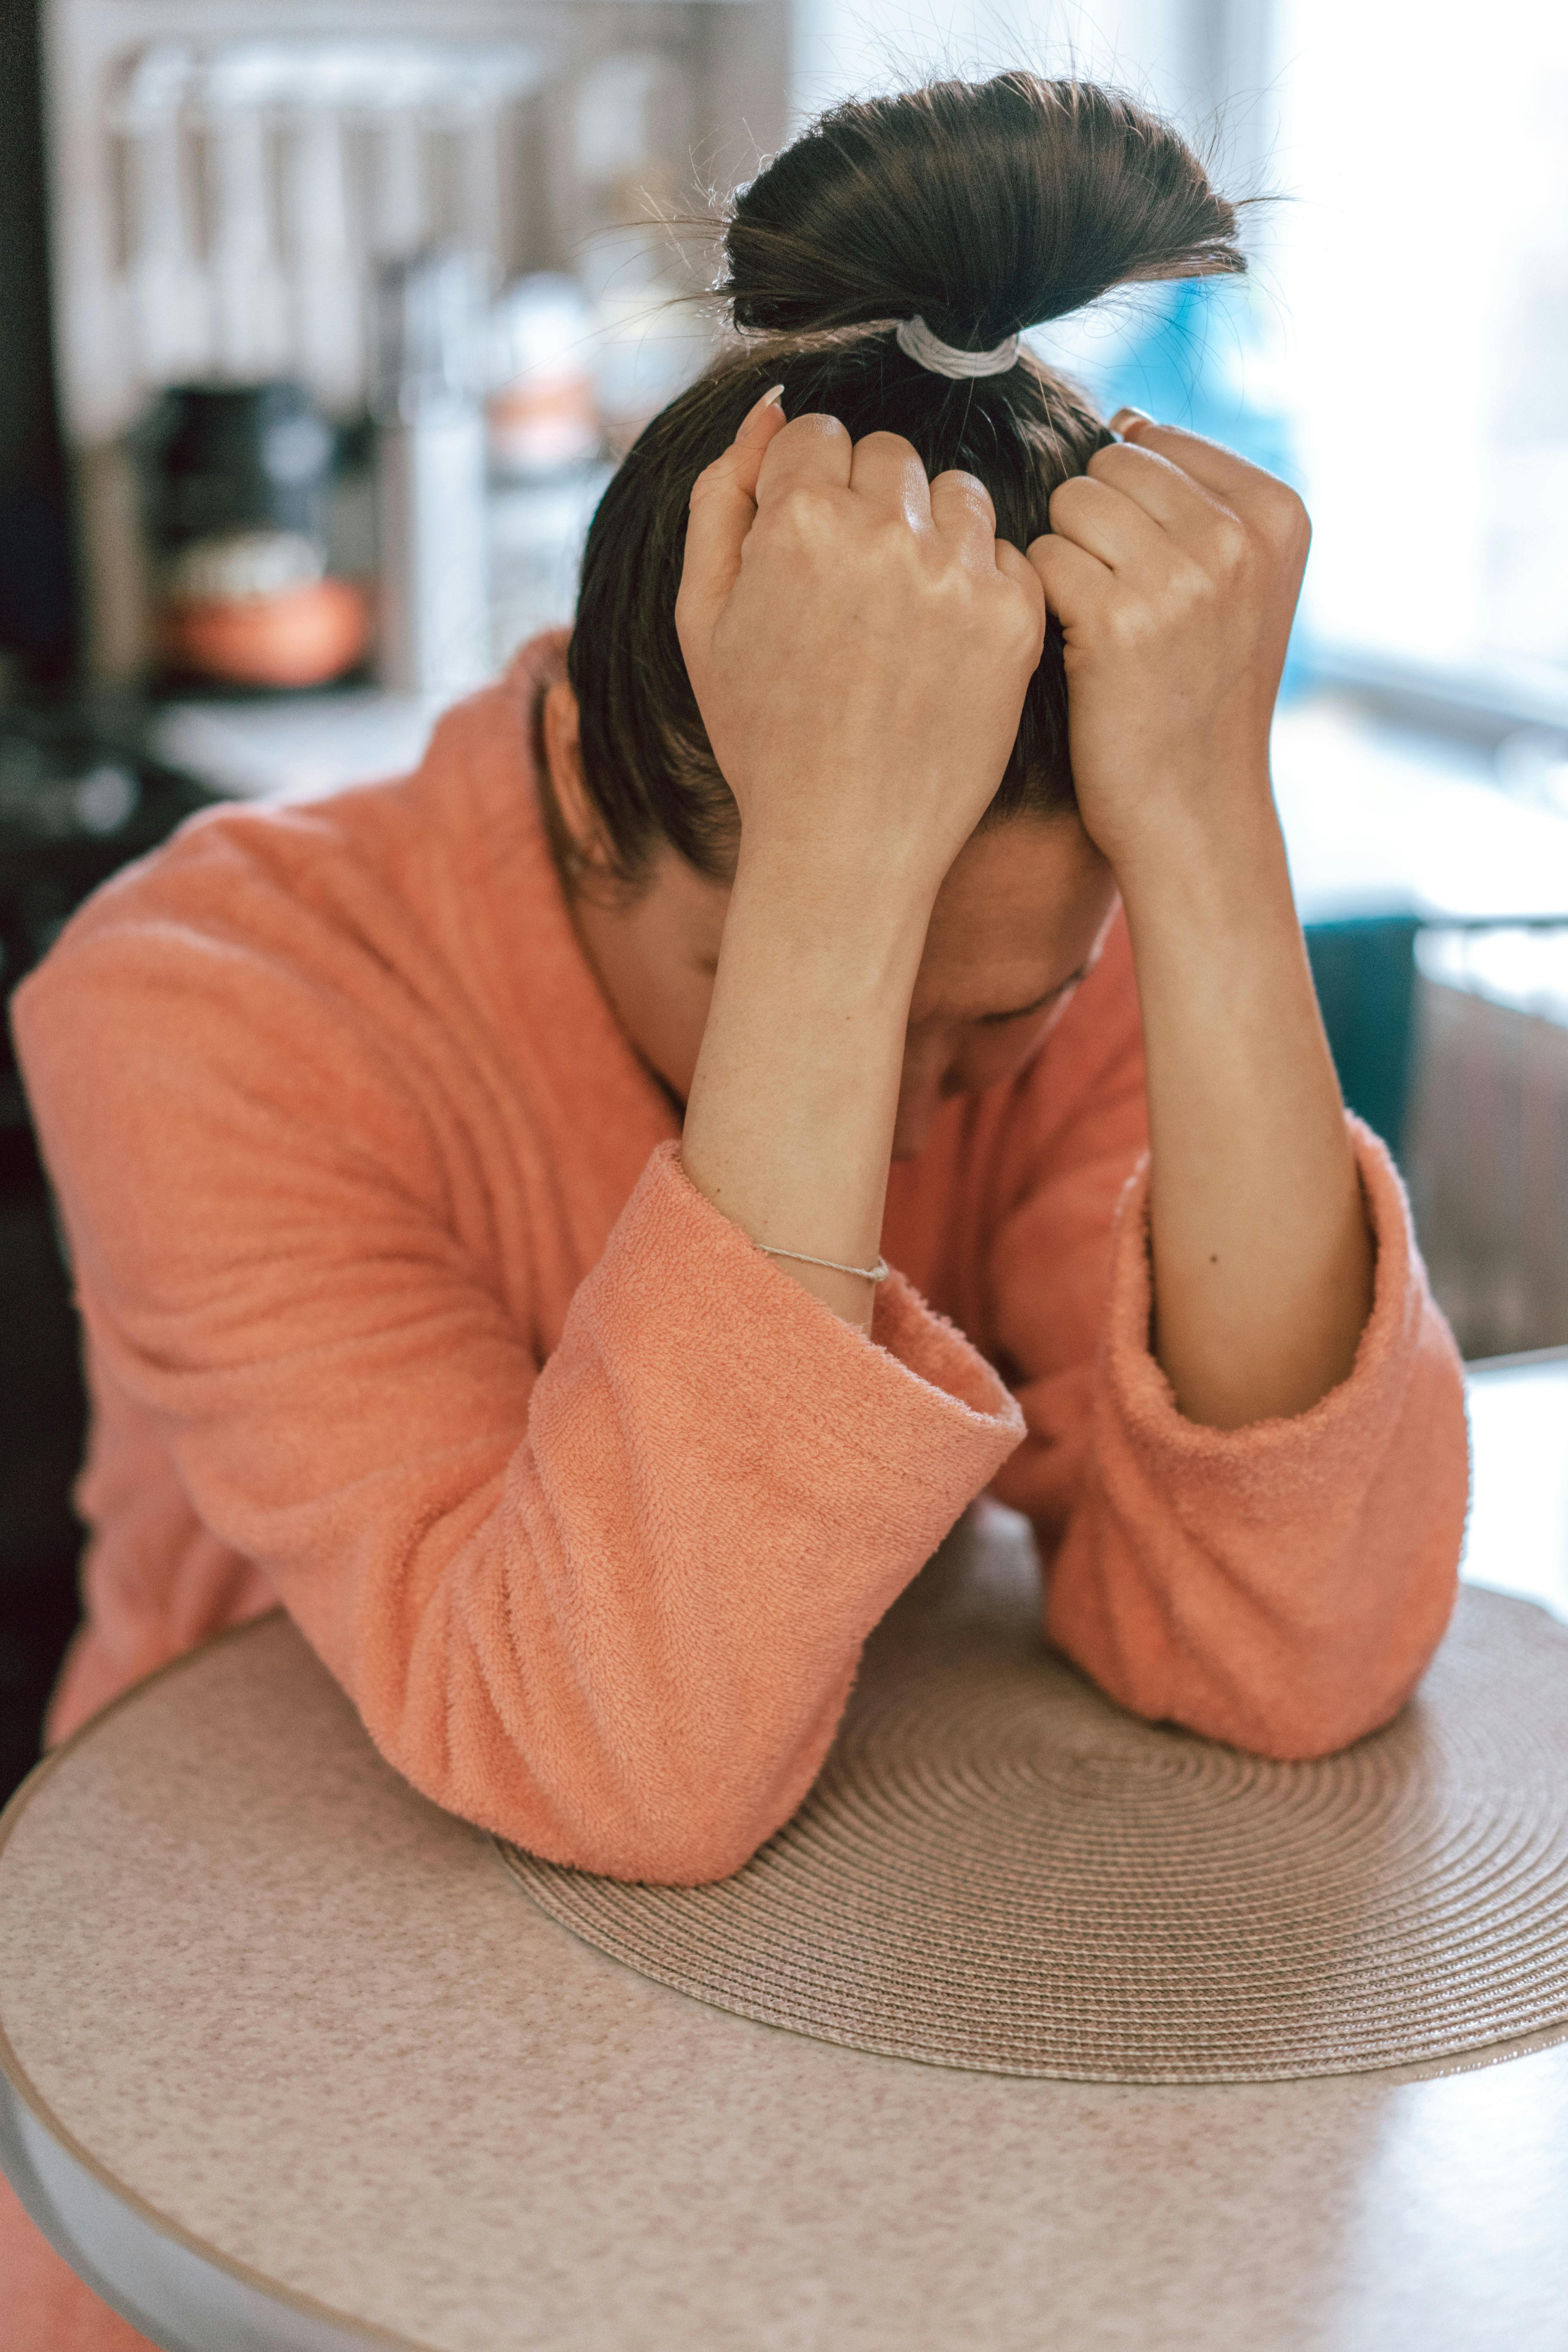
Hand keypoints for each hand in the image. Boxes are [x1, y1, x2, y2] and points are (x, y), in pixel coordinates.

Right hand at [676, 391, 1045, 904]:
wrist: (841, 842)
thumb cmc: (763, 735)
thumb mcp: (702, 618)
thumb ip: (722, 499)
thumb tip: (770, 410)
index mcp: (799, 522)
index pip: (819, 435)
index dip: (808, 493)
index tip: (806, 555)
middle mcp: (884, 534)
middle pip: (889, 456)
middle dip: (870, 506)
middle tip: (853, 597)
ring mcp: (956, 576)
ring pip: (956, 493)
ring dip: (931, 534)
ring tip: (900, 617)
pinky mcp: (1014, 619)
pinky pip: (1005, 553)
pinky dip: (978, 586)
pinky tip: (943, 647)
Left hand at [1028, 415, 1309, 876]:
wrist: (1195, 809)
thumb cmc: (1199, 694)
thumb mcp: (1238, 585)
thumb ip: (1198, 497)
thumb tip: (1126, 418)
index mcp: (1278, 514)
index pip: (1156, 440)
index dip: (1129, 504)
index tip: (1151, 572)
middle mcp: (1238, 537)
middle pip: (1108, 465)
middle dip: (1093, 525)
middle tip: (1115, 601)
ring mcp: (1183, 576)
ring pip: (1070, 504)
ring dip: (1065, 558)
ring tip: (1095, 622)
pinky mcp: (1119, 620)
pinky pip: (1041, 557)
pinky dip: (1040, 598)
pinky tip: (1071, 645)